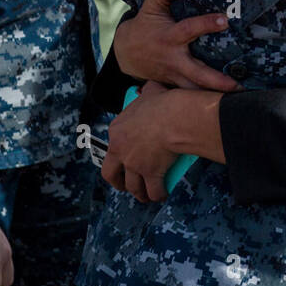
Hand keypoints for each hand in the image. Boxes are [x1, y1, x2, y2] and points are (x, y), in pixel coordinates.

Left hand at [101, 81, 224, 202]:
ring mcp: (134, 164)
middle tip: (125, 185)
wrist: (174, 117)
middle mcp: (121, 150)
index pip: (112, 147)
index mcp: (117, 131)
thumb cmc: (164, 102)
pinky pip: (154, 190)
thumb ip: (147, 93)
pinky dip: (158, 195)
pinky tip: (162, 196)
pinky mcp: (150, 174)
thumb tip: (150, 89)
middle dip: (117, 182)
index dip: (118, 156)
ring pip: (132, 186)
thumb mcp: (150, 92)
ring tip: (145, 196)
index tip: (125, 160)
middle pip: (111, 174)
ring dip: (139, 193)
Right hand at [112, 0, 238, 90]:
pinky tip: (226, 101)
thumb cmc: (143, 27)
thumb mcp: (149, 7)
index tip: (225, 20)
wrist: (126, 54)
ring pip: (195, 91)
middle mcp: (174, 60)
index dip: (206, 24)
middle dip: (217, 81)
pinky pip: (193, 95)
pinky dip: (207, 98)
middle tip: (237, 85)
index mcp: (170, 38)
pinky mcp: (177, 85)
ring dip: (214, 96)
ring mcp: (175, 76)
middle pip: (197, 73)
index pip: (190, 30)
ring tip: (239, 98)